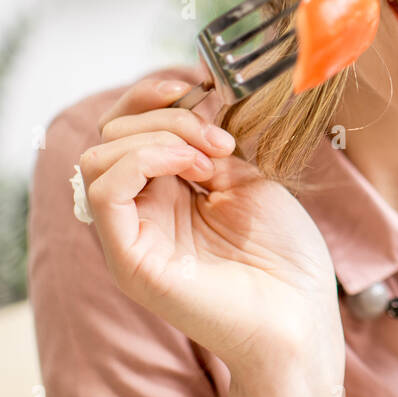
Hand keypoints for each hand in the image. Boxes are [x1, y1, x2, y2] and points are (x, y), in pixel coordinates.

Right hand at [78, 72, 342, 388]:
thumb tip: (190, 94)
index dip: (154, 92)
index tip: (201, 84)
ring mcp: (130, 237)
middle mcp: (140, 212)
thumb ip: (208, 141)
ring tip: (211, 158)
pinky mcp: (130, 259)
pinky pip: (103, 191)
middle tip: (221, 140)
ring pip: (97, 157)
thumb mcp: (247, 176)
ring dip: (158, 137)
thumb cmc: (284, 255)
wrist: (300, 312)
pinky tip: (192, 169)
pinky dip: (144, 160)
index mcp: (165, 192)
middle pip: (110, 133)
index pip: (127, 124)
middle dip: (167, 115)